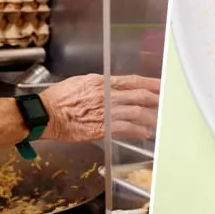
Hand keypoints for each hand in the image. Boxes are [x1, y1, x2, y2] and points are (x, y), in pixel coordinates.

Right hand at [41, 74, 159, 142]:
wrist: (45, 114)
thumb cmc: (59, 98)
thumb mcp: (81, 83)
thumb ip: (100, 86)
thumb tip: (113, 88)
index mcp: (102, 82)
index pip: (133, 80)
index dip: (151, 83)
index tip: (163, 85)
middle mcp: (106, 95)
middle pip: (139, 95)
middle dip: (157, 99)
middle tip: (169, 103)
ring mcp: (105, 111)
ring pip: (136, 112)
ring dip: (151, 117)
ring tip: (160, 121)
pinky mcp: (101, 128)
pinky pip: (125, 129)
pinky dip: (137, 131)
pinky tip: (145, 133)